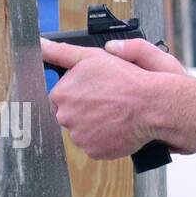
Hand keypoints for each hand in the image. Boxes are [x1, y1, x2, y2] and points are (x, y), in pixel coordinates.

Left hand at [41, 37, 195, 157]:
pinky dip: (105, 139)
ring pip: (83, 132)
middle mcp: (65, 117)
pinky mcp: (94, 151)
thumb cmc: (127, 79)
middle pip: (70, 115)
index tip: (97, 91)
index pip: (61, 96)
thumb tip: (42, 45)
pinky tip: (118, 128)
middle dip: (85, 110)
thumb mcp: (92, 56)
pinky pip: (95, 146)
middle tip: (108, 102)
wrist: (153, 106)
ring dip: (95, 125)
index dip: (80, 93)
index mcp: (61, 93)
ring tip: (115, 115)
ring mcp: (79, 137)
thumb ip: (61, 51)